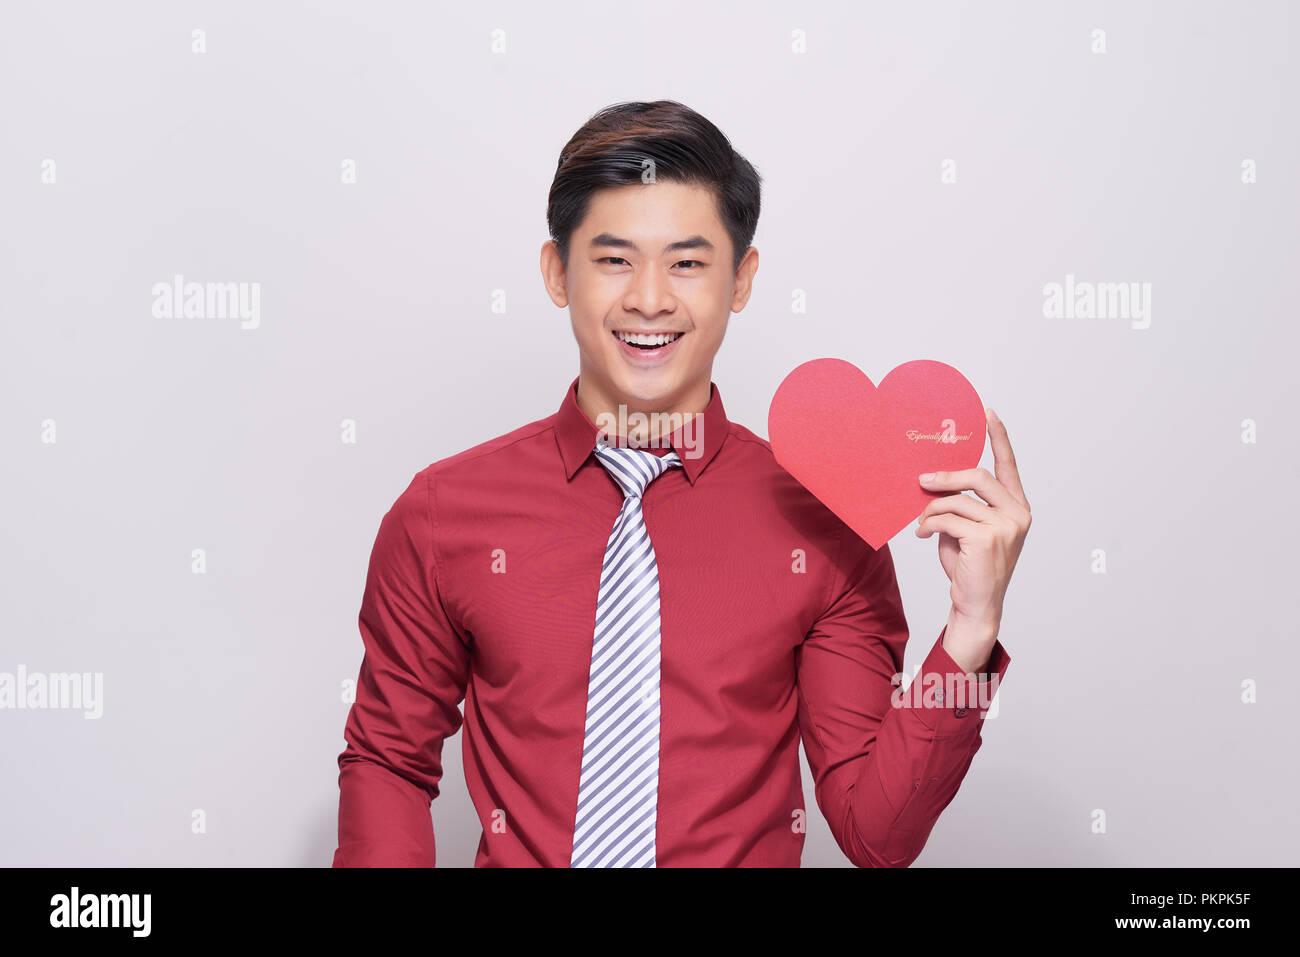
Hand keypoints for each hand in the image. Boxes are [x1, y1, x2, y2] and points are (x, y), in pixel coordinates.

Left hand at [914, 407, 1030, 670]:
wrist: (975, 604)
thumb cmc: (969, 567)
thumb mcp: (965, 529)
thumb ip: (960, 504)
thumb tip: (931, 480)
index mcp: (1017, 507)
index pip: (1008, 465)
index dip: (998, 437)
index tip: (987, 412)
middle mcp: (1018, 513)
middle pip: (977, 476)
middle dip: (945, 477)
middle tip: (920, 480)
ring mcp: (1006, 526)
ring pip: (957, 501)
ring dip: (931, 510)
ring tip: (921, 524)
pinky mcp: (988, 538)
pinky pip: (947, 518)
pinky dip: (929, 524)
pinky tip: (923, 535)